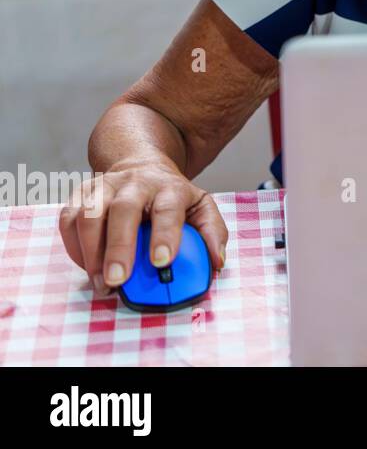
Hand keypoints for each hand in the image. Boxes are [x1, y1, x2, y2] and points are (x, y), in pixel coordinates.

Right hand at [59, 159, 226, 296]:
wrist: (142, 166)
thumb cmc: (172, 197)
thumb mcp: (201, 207)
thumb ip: (212, 233)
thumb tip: (216, 262)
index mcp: (170, 187)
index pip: (168, 209)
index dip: (165, 235)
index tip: (162, 261)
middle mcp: (135, 183)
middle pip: (123, 210)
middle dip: (119, 247)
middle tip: (118, 280)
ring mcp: (104, 186)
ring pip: (89, 214)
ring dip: (91, 252)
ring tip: (100, 283)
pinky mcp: (80, 195)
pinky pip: (68, 220)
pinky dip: (73, 247)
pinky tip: (87, 268)